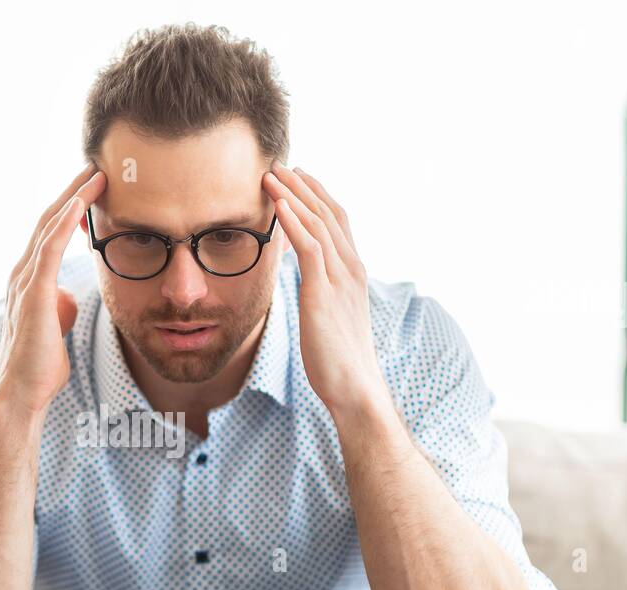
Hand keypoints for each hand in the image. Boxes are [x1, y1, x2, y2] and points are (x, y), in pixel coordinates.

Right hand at [0, 163, 106, 414]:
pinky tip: (80, 203)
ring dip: (74, 197)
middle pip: (51, 219)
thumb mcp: (56, 325)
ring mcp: (25, 280)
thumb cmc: (40, 363)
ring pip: (50, 226)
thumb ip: (60, 306)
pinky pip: (50, 248)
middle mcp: (22, 272)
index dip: (73, 205)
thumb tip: (68, 297)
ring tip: (97, 173)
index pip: (53, 231)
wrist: (23, 391)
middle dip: (74, 190)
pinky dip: (65, 223)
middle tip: (98, 164)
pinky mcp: (34, 293)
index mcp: (30, 278)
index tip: (95, 184)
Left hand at [262, 162, 388, 421]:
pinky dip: (293, 220)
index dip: (318, 197)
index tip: (298, 178)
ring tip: (271, 174)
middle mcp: (351, 268)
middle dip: (303, 187)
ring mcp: (340, 278)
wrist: (355, 387)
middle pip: (328, 214)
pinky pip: (308, 246)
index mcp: (354, 273)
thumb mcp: (331, 318)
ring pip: (317, 223)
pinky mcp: (324, 292)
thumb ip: (322, 294)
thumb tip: (309, 286)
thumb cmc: (340, 360)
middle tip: (280, 165)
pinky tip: (278, 203)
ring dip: (293, 195)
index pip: (337, 222)